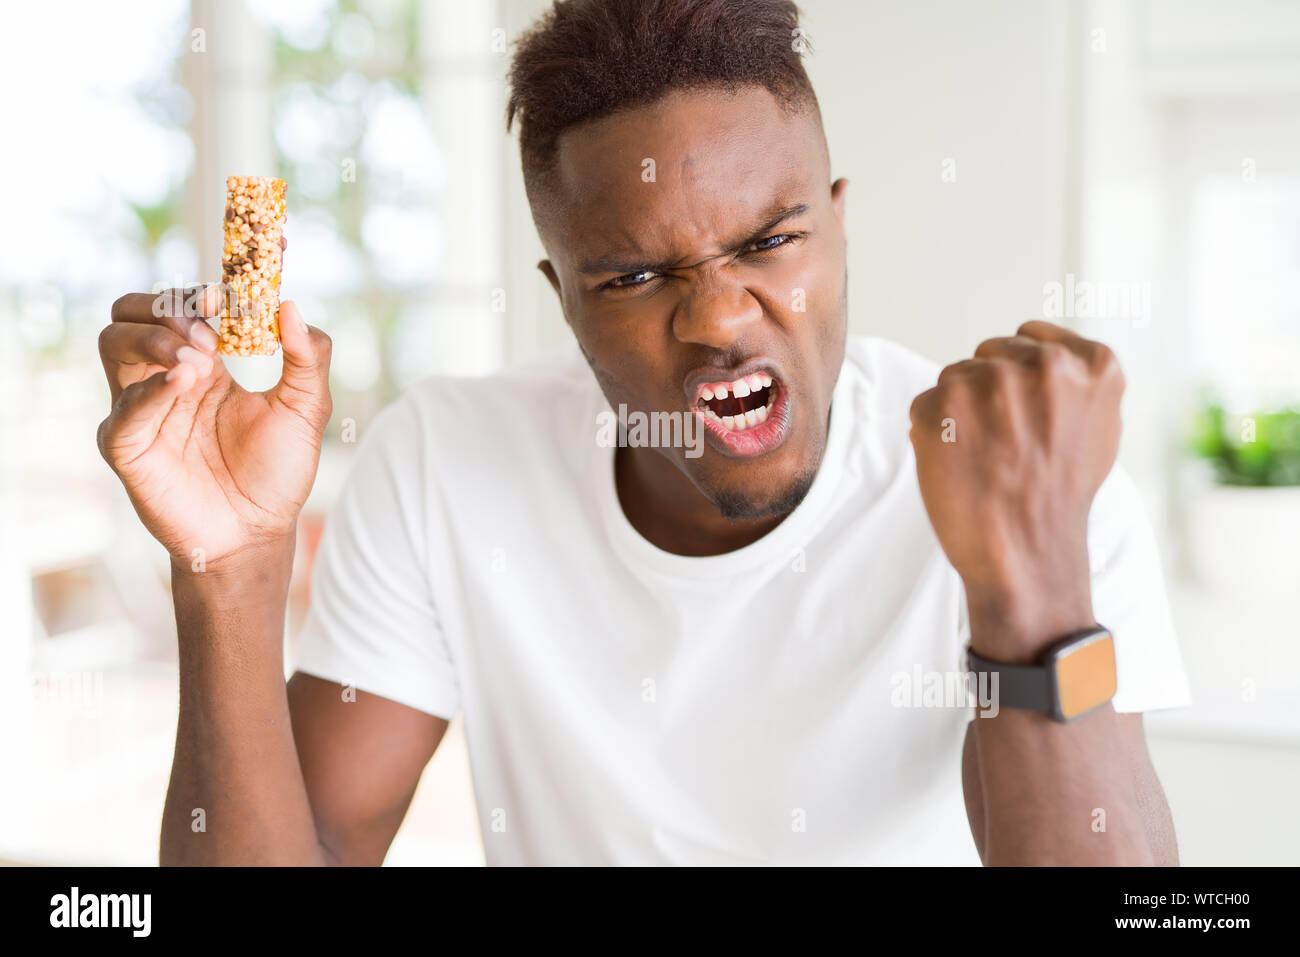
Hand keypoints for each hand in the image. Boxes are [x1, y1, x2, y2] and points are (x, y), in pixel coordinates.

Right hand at [97, 274, 332, 571]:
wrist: (257, 534)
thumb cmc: (277, 473)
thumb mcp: (306, 409)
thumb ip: (308, 358)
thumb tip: (291, 306)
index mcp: (205, 362)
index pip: (187, 304)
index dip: (207, 286)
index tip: (236, 285)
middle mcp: (166, 376)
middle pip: (133, 310)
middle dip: (168, 306)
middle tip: (209, 328)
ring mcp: (141, 407)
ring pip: (113, 341)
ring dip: (154, 336)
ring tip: (198, 355)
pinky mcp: (125, 443)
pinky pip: (122, 406)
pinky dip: (152, 388)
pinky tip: (185, 382)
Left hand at [908, 321, 1124, 660]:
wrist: (1024, 552)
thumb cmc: (1058, 496)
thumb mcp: (1100, 427)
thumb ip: (1076, 379)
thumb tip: (1039, 347)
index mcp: (1091, 366)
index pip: (1031, 338)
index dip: (1021, 377)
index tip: (1027, 417)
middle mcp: (1044, 365)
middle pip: (991, 353)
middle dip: (990, 391)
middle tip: (1005, 444)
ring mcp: (990, 382)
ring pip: (955, 376)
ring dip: (959, 410)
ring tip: (985, 457)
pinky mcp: (941, 404)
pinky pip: (925, 403)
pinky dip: (931, 431)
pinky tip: (958, 464)